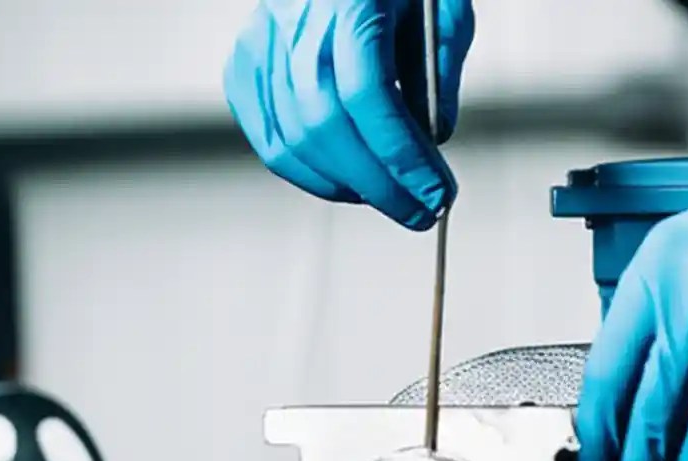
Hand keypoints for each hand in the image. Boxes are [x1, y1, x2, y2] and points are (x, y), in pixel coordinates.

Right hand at [224, 0, 474, 229]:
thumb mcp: (443, 12)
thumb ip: (440, 75)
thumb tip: (432, 142)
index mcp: (351, 1)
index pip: (368, 95)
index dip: (401, 156)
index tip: (437, 194)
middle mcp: (296, 21)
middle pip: (324, 124)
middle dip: (378, 184)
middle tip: (421, 212)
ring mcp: (262, 42)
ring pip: (291, 139)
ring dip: (346, 186)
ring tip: (390, 199)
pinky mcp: (245, 61)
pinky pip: (268, 135)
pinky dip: (306, 171)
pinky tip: (346, 183)